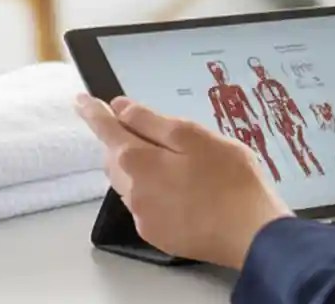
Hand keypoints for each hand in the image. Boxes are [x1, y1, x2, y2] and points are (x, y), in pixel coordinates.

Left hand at [74, 93, 292, 268]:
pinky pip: (143, 205)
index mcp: (138, 161)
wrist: (253, 234)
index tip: (81, 100)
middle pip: (115, 158)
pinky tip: (181, 189)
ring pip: (128, 183)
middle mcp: (132, 192)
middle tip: (146, 129)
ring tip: (175, 162)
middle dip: (122, 140)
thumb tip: (120, 108)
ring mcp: (143, 217)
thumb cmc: (231, 179)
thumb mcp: (195, 137)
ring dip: (138, 167)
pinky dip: (152, 191)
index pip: (106, 130)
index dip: (93, 112)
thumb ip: (152, 122)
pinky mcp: (157, 235)